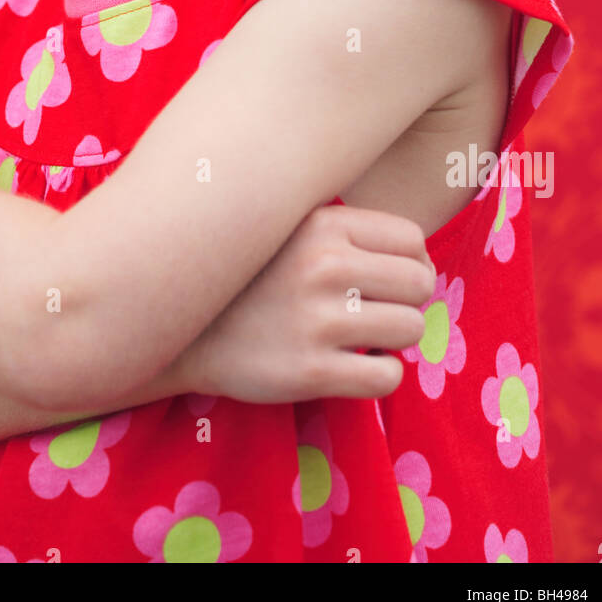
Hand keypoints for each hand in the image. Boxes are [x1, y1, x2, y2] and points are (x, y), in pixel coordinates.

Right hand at [182, 203, 436, 403]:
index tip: (391, 280)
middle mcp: (324, 266)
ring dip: (395, 340)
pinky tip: (354, 368)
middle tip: (379, 312)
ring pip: (411, 329)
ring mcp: (318, 320)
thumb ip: (345, 228)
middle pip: (420, 284)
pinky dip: (380, 376)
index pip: (412, 239)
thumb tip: (417, 251)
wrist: (181, 330)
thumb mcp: (290, 228)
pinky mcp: (310, 371)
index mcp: (323, 224)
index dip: (411, 263)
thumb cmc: (249, 278)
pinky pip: (387, 377)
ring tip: (365, 339)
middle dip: (407, 302)